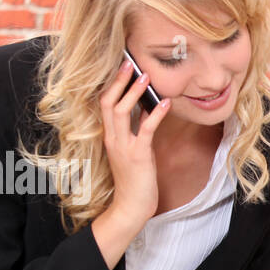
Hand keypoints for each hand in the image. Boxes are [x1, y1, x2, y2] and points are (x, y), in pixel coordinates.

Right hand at [98, 57, 170, 228]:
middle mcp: (112, 139)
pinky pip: (145, 129)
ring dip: (134, 92)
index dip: (112, 85)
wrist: (131, 207)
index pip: (104, 104)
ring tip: (146, 76)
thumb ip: (136, 131)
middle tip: (129, 63)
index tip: (122, 68)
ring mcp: (123, 147)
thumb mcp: (134, 151)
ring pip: (121, 111)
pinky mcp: (138, 155)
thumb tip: (146, 109)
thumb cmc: (134, 181)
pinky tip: (165, 103)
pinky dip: (155, 114)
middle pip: (108, 102)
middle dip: (119, 81)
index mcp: (109, 137)